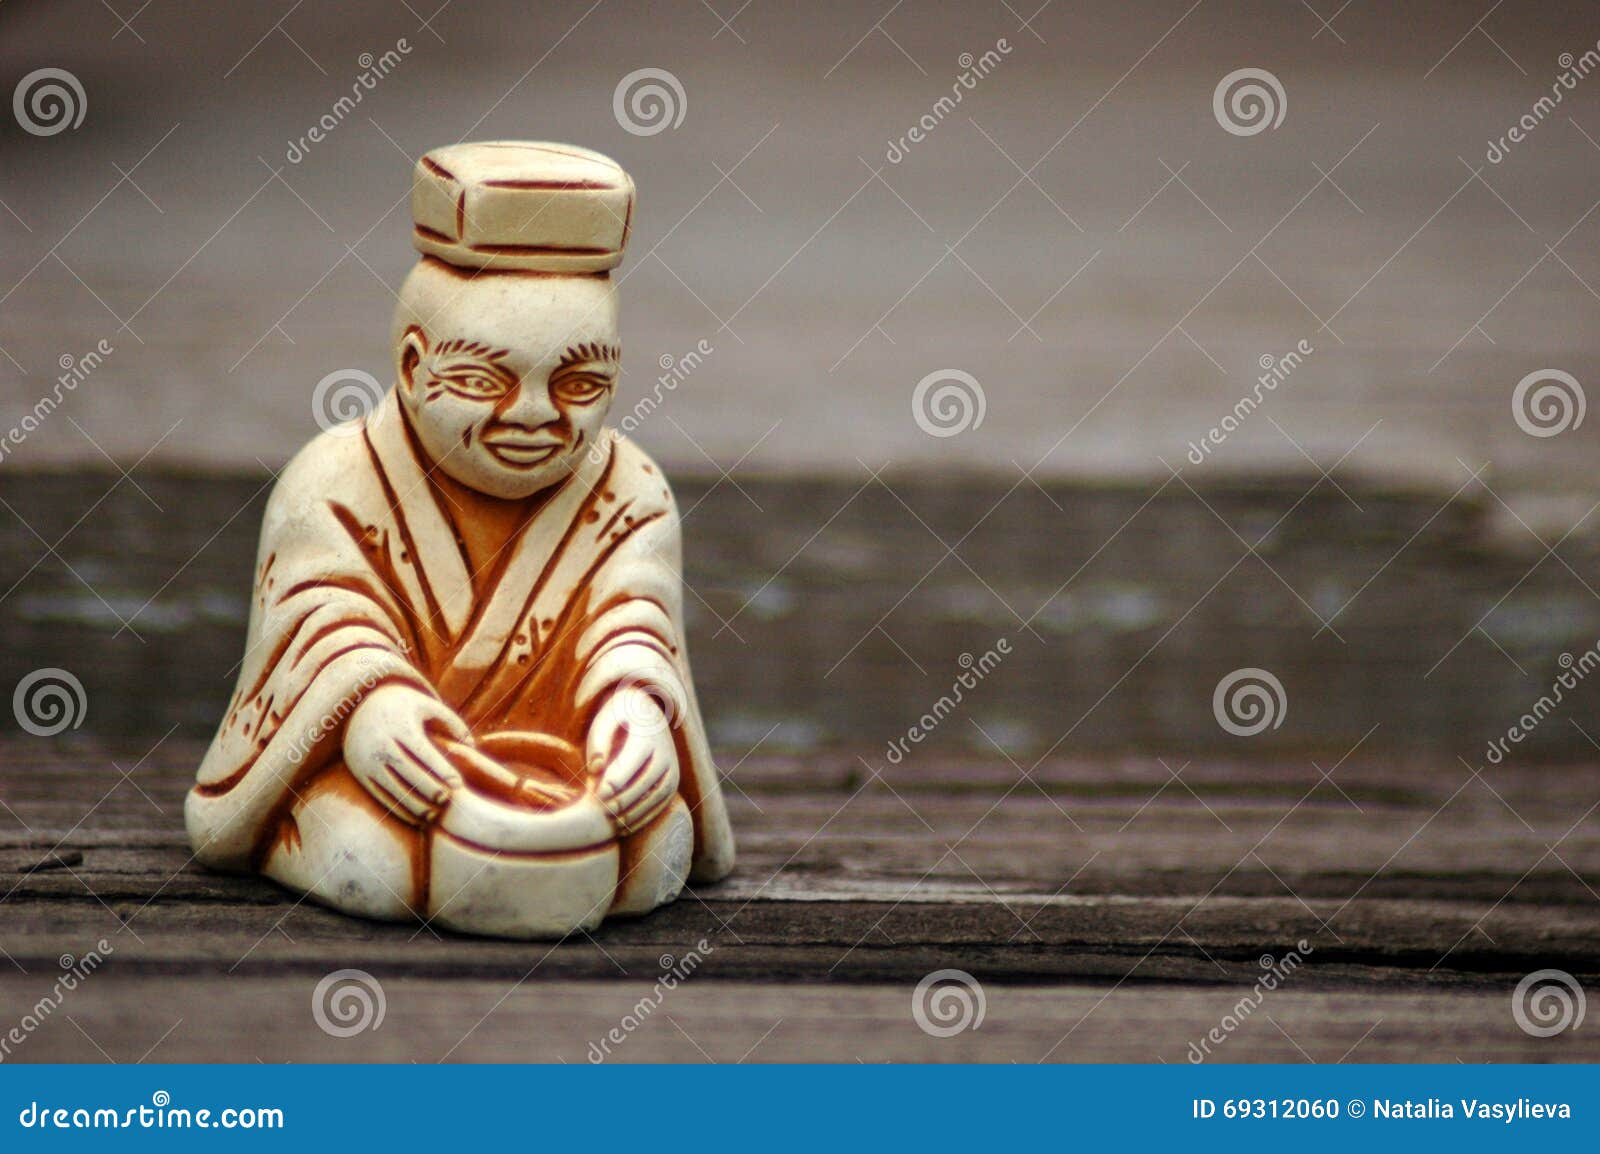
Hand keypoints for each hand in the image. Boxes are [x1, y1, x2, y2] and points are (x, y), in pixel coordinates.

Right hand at [344, 684, 470, 825]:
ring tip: (435, 814)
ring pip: (394, 789)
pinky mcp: (361, 774)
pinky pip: (382, 797)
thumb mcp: (426, 705)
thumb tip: (472, 746)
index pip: (422, 752)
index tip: (458, 784)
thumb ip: (452, 722)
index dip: (441, 770)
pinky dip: (400, 809)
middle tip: (447, 800)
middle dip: (429, 789)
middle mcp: (380, 744)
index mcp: (399, 727)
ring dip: (416, 805)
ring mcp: (367, 761)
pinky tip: (418, 817)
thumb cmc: (404, 707)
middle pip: (408, 773)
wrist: (360, 706)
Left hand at [588, 685, 679, 834]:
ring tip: (615, 825)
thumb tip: (595, 769)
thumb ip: (597, 744)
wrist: (648, 714)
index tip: (597, 795)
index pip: (631, 761)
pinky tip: (627, 826)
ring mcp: (672, 767)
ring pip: (658, 794)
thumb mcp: (604, 722)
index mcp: (647, 735)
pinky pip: (662, 801)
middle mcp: (665, 752)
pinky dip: (647, 815)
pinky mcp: (673, 780)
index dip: (615, 780)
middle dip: (625, 799)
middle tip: (605, 812)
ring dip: (638, 811)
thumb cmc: (618, 719)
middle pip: (646, 780)